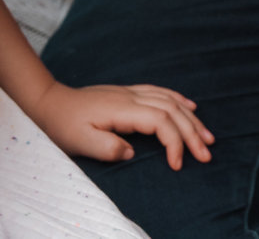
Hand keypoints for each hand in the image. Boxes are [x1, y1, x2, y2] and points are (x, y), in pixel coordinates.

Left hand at [30, 81, 212, 170]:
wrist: (51, 103)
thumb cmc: (64, 126)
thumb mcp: (80, 142)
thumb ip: (107, 147)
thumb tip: (131, 151)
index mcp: (122, 110)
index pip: (160, 121)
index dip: (175, 142)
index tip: (178, 165)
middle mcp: (131, 97)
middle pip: (172, 110)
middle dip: (192, 132)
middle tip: (207, 154)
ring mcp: (130, 93)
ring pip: (170, 100)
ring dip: (191, 118)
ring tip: (208, 136)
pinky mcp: (128, 93)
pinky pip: (161, 92)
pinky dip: (179, 99)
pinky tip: (191, 107)